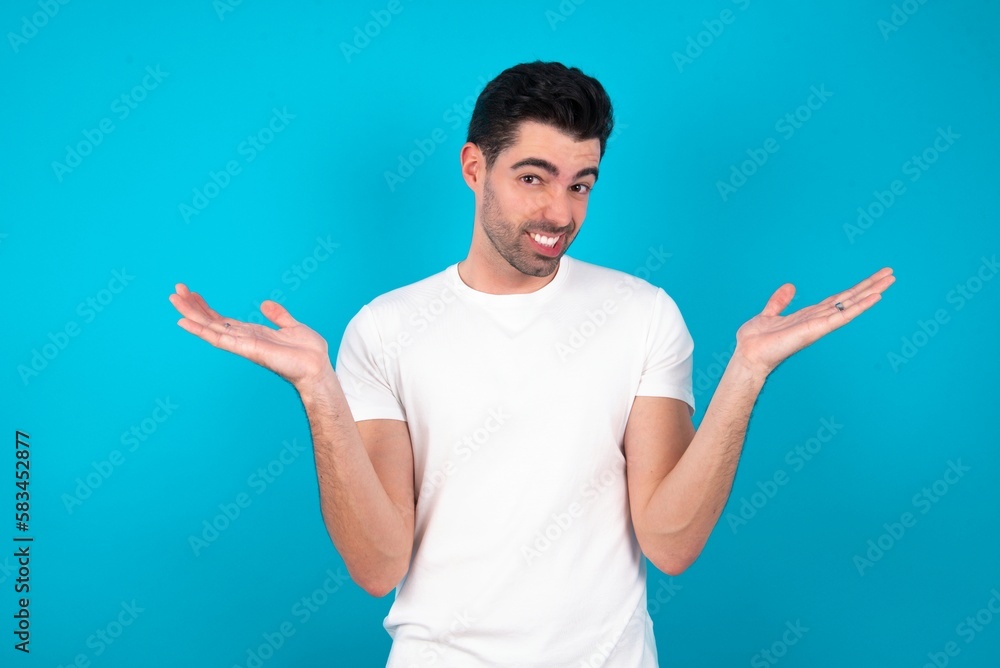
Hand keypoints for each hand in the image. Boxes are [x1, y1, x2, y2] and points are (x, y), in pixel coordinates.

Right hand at [168, 283, 332, 389]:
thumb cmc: (308, 352)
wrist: (318, 367)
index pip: (223, 320)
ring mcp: (243, 345)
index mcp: (252, 333)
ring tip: (174, 300)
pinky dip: (201, 331)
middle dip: (192, 307)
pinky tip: (185, 323)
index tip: (191, 293)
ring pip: (210, 328)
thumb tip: (265, 304)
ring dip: (191, 315)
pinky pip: (220, 339)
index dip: (206, 308)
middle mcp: (243, 339)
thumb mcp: (292, 326)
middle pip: (211, 322)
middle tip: (175, 291)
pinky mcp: (247, 349)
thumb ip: (278, 316)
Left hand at [733, 267, 895, 376]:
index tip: (872, 278)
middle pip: (850, 299)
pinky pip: (842, 316)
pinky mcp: (817, 329)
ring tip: (890, 280)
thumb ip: (780, 301)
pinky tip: (875, 297)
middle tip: (890, 274)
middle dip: (870, 287)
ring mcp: (820, 324)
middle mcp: (819, 319)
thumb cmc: (756, 340)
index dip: (855, 288)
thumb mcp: (769, 314)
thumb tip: (790, 286)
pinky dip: (859, 307)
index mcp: (810, 315)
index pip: (838, 299)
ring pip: (851, 305)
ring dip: (871, 292)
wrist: (748, 354)